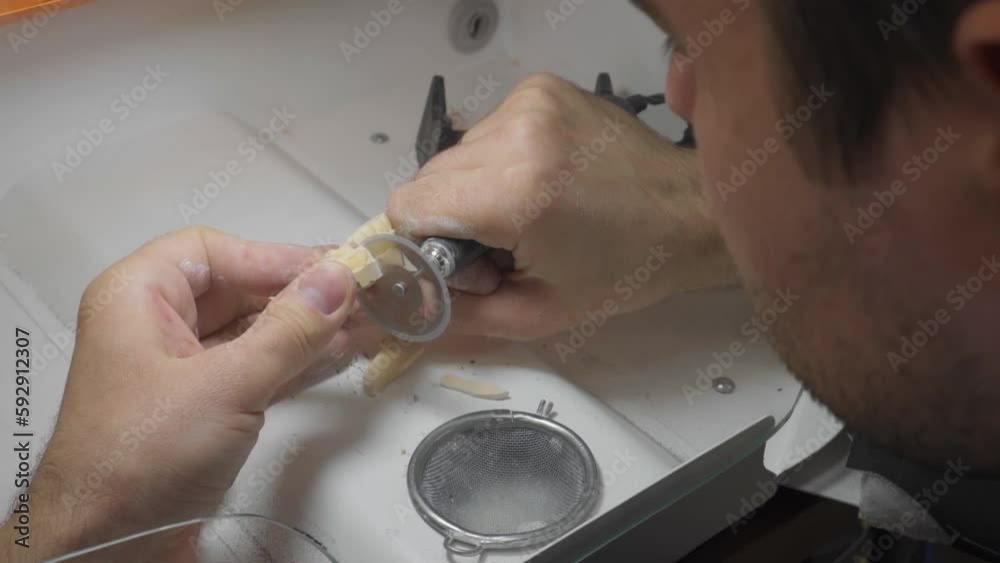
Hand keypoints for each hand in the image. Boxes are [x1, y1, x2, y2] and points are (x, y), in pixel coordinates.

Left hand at [1, 227, 354, 561]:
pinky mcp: (200, 408)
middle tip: (353, 294)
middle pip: (238, 289)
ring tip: (357, 322)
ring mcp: (177, 370)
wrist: (106, 548)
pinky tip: (331, 356)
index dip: (277, 257)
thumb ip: (288, 332)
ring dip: (306, 329)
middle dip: (300, 294)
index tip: (330, 268)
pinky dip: (295, 362)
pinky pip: (256, 367)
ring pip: (252, 330)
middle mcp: (153, 327)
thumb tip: (331, 285)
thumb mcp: (223, 386)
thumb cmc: (125, 469)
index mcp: (136, 299)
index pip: (217, 252)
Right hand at [388, 73, 737, 339]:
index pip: (407, 205)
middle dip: (455, 218)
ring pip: (456, 155)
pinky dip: (501, 160)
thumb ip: (458, 314)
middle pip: (429, 178)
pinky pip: (486, 131)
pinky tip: (543, 178)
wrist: (688, 213)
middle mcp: (516, 132)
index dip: (426, 242)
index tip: (470, 260)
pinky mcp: (540, 88)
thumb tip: (400, 308)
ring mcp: (529, 102)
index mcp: (513, 191)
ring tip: (532, 209)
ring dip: (478, 188)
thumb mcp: (537, 313)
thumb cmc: (624, 269)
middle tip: (509, 241)